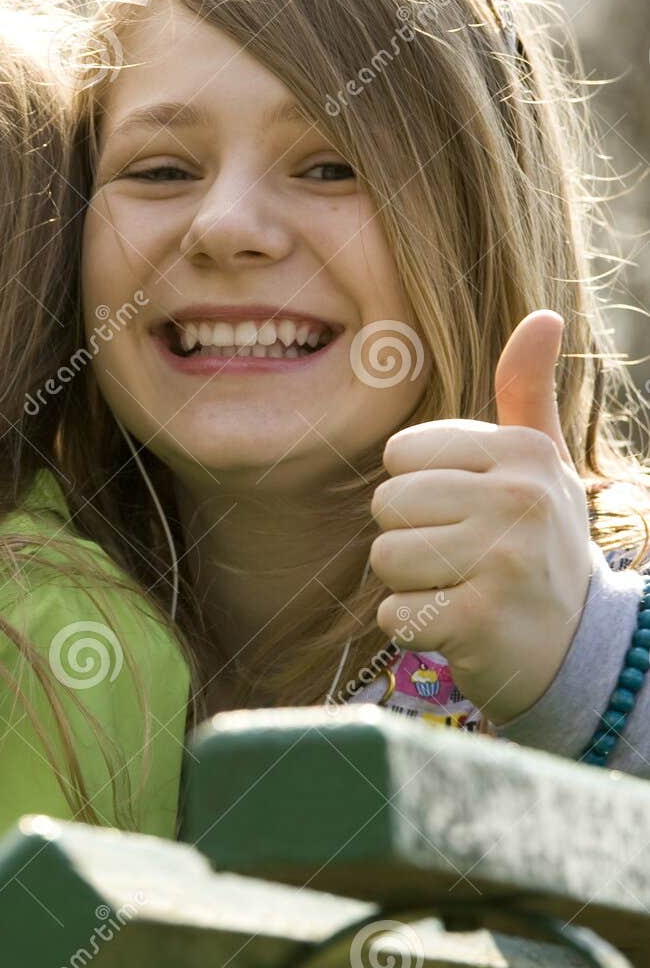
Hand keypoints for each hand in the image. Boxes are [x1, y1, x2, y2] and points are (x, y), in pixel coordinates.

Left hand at [369, 310, 595, 724]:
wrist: (583, 652)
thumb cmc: (541, 544)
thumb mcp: (542, 463)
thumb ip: (527, 390)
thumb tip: (545, 315)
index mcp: (522, 453)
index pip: (400, 454)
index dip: (417, 489)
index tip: (466, 513)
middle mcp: (519, 499)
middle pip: (386, 504)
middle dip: (409, 538)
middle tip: (462, 559)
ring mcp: (503, 561)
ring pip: (384, 557)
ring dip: (410, 584)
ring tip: (461, 588)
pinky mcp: (481, 620)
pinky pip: (394, 613)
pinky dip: (414, 629)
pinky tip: (459, 626)